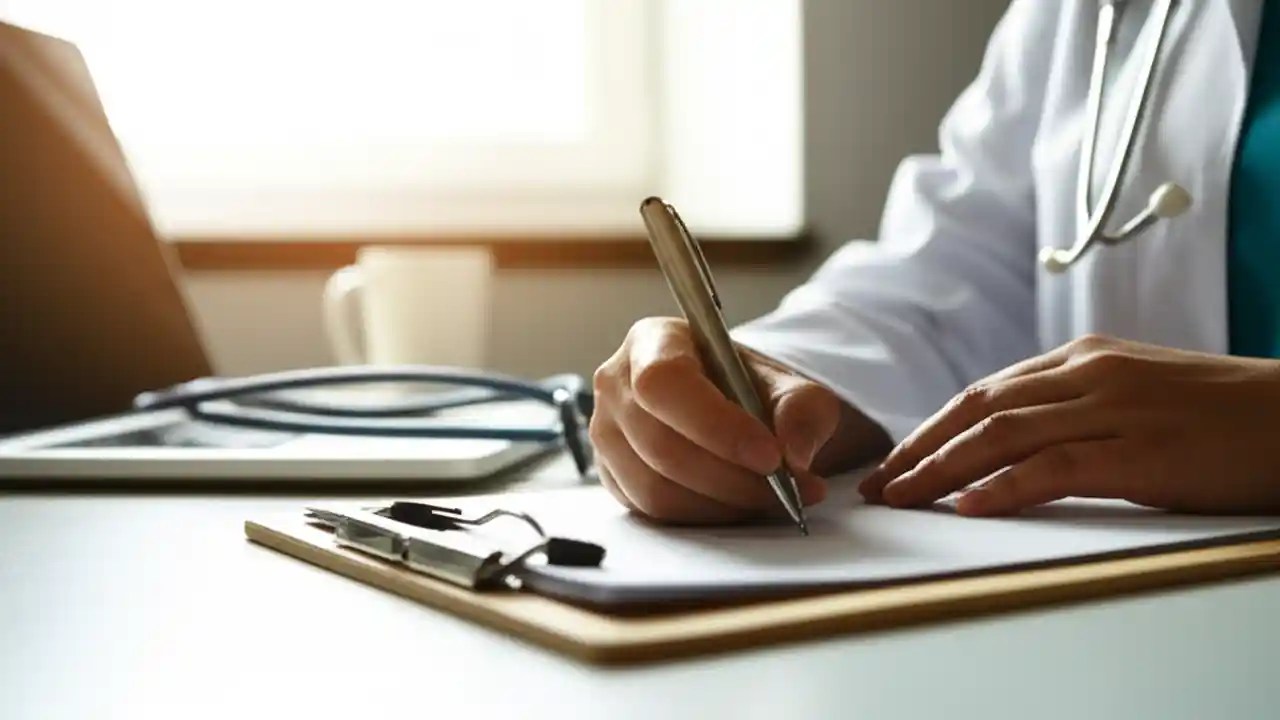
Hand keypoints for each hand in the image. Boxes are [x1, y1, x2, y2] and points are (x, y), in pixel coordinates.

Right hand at [590, 317, 885, 523]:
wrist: (735, 411)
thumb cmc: (751, 390)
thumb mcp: (791, 386)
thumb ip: (803, 411)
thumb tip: (794, 454)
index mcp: (653, 342)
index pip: (665, 383)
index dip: (715, 425)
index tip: (771, 456)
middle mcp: (616, 386)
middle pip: (661, 445)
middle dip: (732, 477)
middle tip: (789, 487)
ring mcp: (606, 435)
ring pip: (656, 488)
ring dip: (724, 503)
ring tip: (773, 498)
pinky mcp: (612, 478)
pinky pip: (654, 512)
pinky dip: (706, 516)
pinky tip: (740, 503)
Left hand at [860, 334, 1279, 515]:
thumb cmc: (1221, 414)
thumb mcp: (1136, 394)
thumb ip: (1076, 406)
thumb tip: (1013, 442)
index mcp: (1084, 358)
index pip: (985, 391)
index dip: (931, 428)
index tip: (896, 461)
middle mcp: (1089, 374)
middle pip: (978, 409)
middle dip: (919, 449)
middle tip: (879, 486)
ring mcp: (1114, 409)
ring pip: (1002, 433)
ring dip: (941, 468)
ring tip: (903, 499)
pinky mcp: (1141, 452)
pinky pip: (1053, 466)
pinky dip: (1003, 487)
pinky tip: (968, 506)